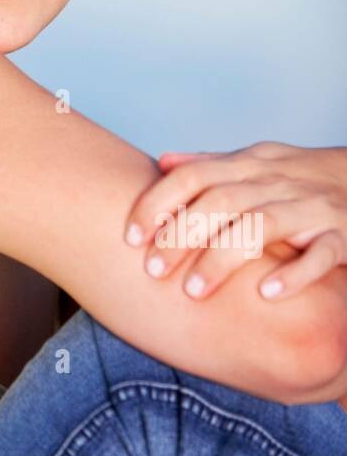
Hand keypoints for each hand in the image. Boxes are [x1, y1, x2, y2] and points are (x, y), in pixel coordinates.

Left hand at [124, 141, 346, 301]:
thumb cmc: (300, 179)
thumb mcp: (258, 164)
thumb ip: (212, 165)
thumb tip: (164, 162)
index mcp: (251, 166)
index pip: (194, 176)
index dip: (158, 203)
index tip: (130, 236)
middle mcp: (277, 182)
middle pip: (222, 202)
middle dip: (182, 236)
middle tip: (152, 270)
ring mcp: (311, 208)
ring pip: (263, 226)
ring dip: (223, 259)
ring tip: (193, 291)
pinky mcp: (342, 237)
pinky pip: (320, 254)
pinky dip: (294, 274)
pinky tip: (266, 293)